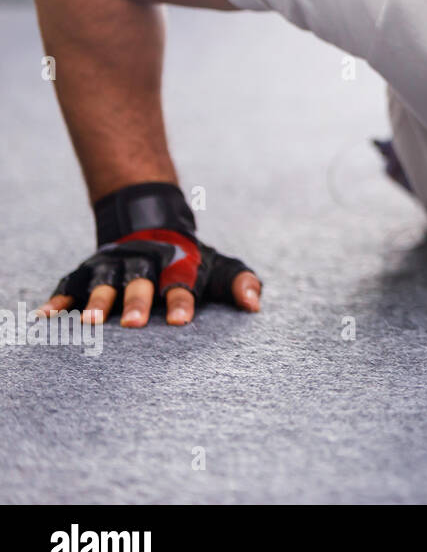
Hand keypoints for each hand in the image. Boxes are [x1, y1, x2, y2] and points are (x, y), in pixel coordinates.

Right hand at [37, 238, 261, 327]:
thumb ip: (242, 283)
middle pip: (141, 283)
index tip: (182, 321)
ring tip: (90, 321)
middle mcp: (145, 264)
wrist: (153, 226)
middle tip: (133, 325)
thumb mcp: (222, 267)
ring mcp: (115, 265)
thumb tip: (255, 304)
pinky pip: (71, 284)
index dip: (182, 301)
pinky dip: (59, 299)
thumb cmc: (193, 261)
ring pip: (105, 282)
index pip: (182, 283)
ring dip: (97, 300)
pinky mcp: (89, 269)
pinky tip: (46, 316)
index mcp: (179, 265)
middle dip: (136, 302)